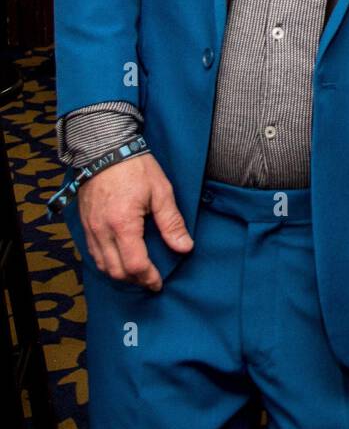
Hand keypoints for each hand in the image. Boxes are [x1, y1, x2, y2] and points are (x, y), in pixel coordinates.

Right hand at [78, 153, 192, 290]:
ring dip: (119, 273)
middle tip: (150, 279)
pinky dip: (106, 261)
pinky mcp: (84, 223)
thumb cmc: (134, 166)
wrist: (105, 147)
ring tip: (136, 271)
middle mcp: (102, 230)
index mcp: (123, 224)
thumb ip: (172, 222)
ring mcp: (90, 228)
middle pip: (116, 271)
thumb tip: (184, 247)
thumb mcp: (161, 191)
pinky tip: (119, 257)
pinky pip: (92, 252)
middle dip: (135, 280)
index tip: (159, 282)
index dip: (149, 277)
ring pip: (102, 265)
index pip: (135, 265)